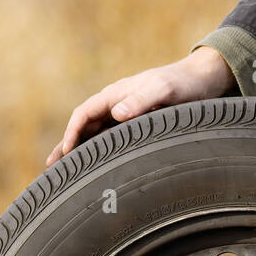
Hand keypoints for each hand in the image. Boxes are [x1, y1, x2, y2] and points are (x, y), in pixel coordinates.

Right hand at [47, 47, 236, 166]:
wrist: (203, 80)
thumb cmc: (183, 83)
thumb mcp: (164, 90)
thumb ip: (141, 100)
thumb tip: (116, 114)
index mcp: (116, 94)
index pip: (84, 114)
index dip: (72, 134)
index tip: (65, 155)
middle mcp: (116, 104)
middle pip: (84, 127)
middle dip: (67, 147)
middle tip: (51, 171)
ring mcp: (125, 115)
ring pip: (96, 136)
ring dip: (81, 153)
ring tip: (67, 175)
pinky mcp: (137, 125)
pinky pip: (112, 140)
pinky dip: (101, 154)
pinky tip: (99, 169)